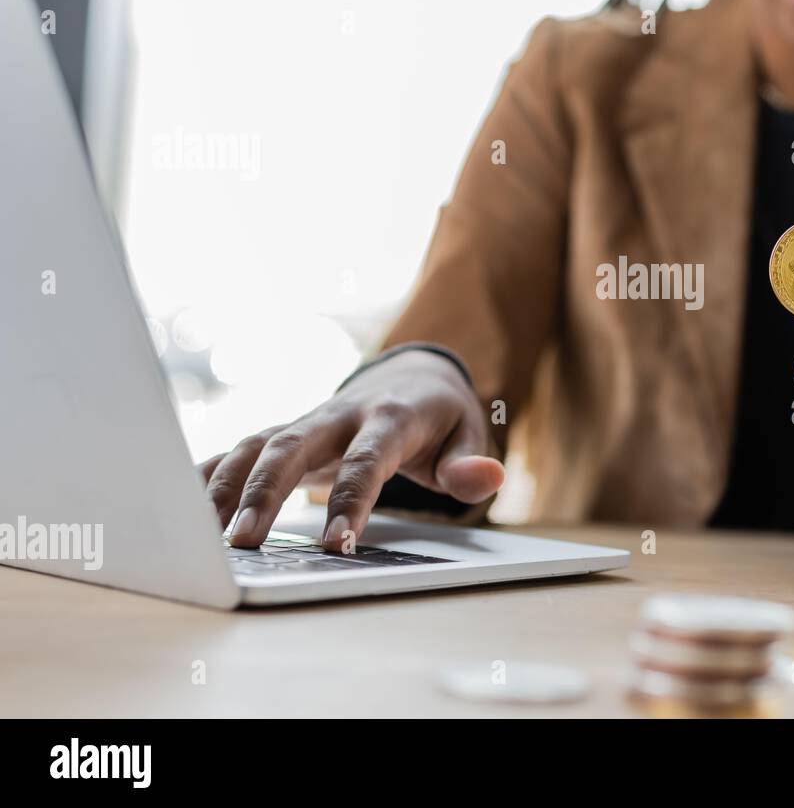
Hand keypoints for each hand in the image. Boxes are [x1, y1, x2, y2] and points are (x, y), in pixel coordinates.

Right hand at [199, 350, 503, 550]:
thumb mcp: (468, 433)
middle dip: (266, 494)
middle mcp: (339, 416)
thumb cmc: (440, 417)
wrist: (412, 374)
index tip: (338, 546)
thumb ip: (470, 463)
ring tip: (203, 535)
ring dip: (227, 487)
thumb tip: (487, 479)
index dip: (351, 503)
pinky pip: (239, 448)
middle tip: (246, 544)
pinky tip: (179, 506)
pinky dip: (209, 473)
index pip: (366, 462)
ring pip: (256, 445)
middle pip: (293, 448)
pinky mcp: (285, 431)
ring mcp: (306, 421)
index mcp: (389, 419)